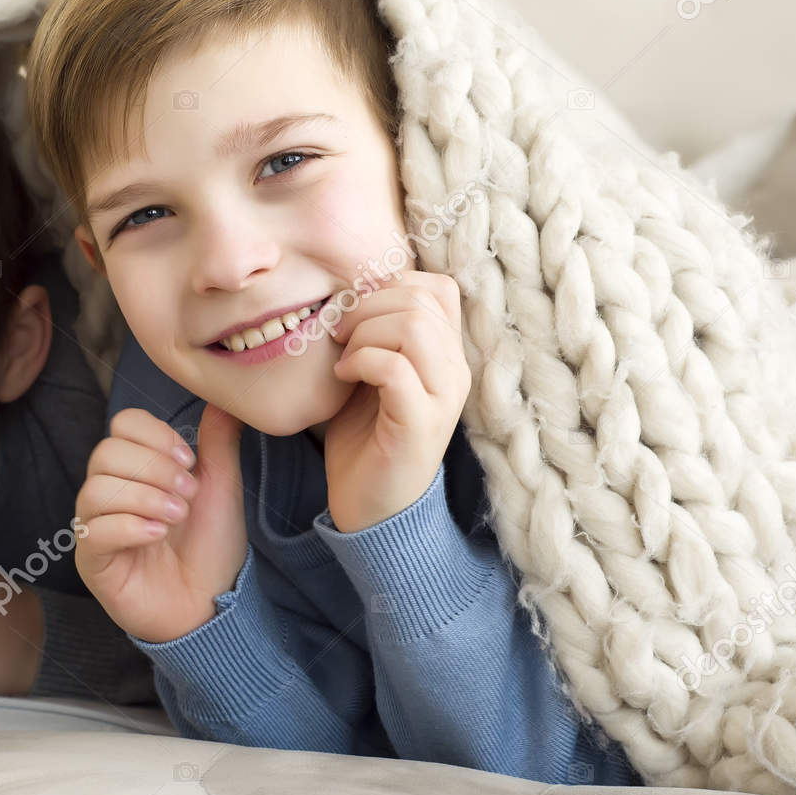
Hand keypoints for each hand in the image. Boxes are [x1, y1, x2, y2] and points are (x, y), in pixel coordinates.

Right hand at [73, 404, 246, 642]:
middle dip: (153, 468)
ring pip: (95, 489)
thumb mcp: (220, 486)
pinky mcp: (92, 562)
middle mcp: (109, 493)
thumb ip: (217, 441)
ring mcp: (96, 527)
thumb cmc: (211, 546)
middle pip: (105, 453)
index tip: (189, 460)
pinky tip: (158, 536)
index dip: (155, 435)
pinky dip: (130, 527)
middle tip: (187, 494)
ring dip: (144, 498)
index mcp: (136, 469)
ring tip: (177, 517)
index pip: (122, 424)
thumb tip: (224, 399)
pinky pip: (94, 531)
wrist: (212, 604)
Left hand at [323, 272, 470, 532]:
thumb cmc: (366, 439)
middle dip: (367, 306)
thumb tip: (352, 289)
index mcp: (448, 355)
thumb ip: (376, 334)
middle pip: (422, 300)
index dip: (391, 285)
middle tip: (339, 334)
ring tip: (344, 358)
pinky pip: (395, 367)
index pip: (439, 288)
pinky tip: (344, 377)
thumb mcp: (371, 375)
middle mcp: (456, 372)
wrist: (371, 509)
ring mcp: (444, 397)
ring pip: (413, 326)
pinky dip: (361, 362)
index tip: (356, 313)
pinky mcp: (422, 423)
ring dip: (364, 333)